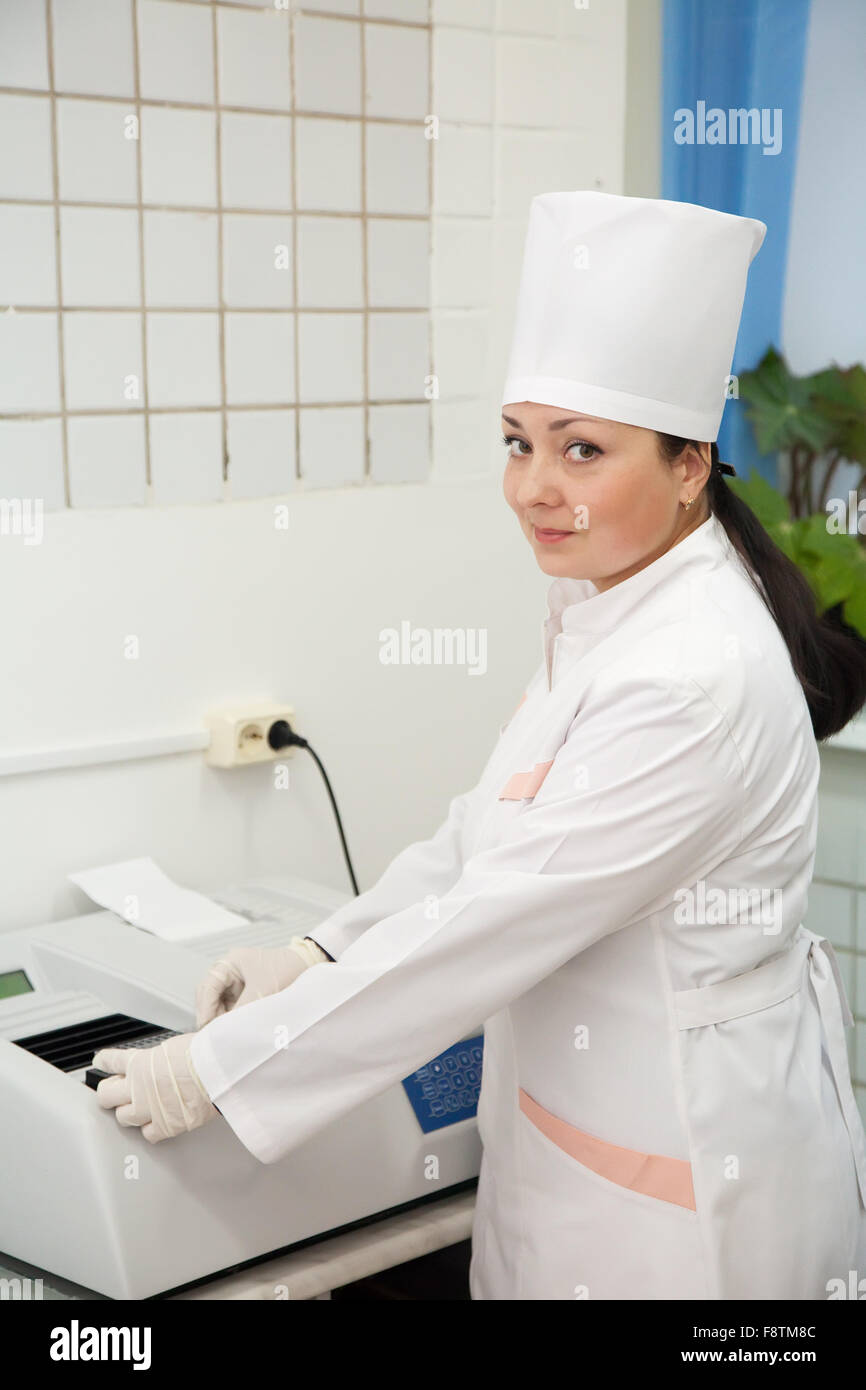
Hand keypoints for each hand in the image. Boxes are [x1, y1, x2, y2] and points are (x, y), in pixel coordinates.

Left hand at [93, 1033, 216, 1143]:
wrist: (217, 1073)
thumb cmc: (204, 1054)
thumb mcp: (174, 1045)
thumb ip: (159, 1057)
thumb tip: (158, 1060)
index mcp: (140, 1062)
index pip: (111, 1061)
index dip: (104, 1061)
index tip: (100, 1061)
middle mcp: (138, 1088)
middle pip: (106, 1095)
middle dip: (108, 1091)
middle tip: (111, 1090)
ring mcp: (149, 1109)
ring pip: (122, 1117)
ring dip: (127, 1111)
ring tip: (133, 1108)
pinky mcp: (165, 1126)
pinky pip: (148, 1134)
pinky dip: (150, 1129)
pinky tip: (153, 1124)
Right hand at [194, 938, 328, 1028]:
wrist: (311, 966)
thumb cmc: (288, 971)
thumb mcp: (262, 992)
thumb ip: (242, 1011)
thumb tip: (225, 1032)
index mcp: (231, 962)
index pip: (208, 986)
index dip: (205, 1008)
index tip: (205, 1027)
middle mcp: (230, 970)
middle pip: (208, 995)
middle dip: (210, 1014)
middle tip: (213, 1035)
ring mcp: (237, 981)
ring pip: (218, 1003)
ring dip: (220, 1018)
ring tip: (226, 1034)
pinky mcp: (245, 992)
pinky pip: (230, 1007)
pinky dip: (230, 1018)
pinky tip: (235, 1029)